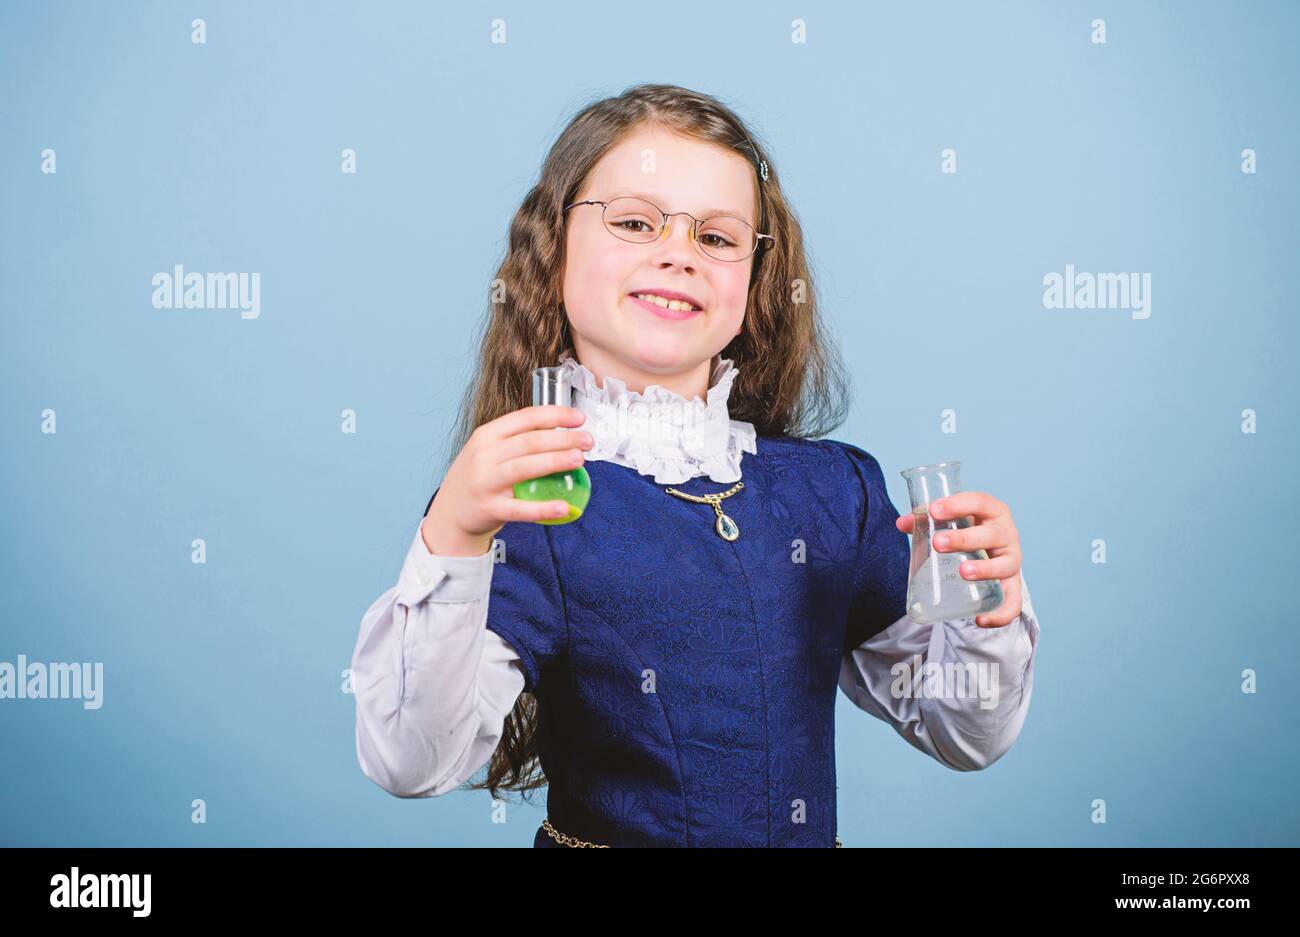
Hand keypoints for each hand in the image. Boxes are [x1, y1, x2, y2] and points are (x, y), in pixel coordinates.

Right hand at [422, 405, 592, 555]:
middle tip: (587, 440)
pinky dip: (543, 508)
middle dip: (563, 438)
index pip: (525, 418)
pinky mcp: (489, 508)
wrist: (450, 513)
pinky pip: (520, 509)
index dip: (555, 415)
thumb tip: (563, 434)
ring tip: (579, 460)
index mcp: (487, 435)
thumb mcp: (488, 452)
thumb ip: (517, 441)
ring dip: (555, 461)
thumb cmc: (479, 478)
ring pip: (525, 468)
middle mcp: (484, 455)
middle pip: (530, 441)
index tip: (579, 417)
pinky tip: (564, 507)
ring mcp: (485, 481)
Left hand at [894, 491, 1022, 627]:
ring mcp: (1011, 560)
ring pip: (1005, 565)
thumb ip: (926, 521)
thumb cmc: (969, 531)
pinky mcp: (1013, 586)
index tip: (934, 510)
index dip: (958, 504)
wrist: (994, 553)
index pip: (980, 502)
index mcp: (992, 512)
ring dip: (985, 569)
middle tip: (938, 543)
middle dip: (964, 539)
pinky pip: (1013, 603)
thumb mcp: (952, 522)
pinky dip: (1001, 614)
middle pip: (991, 534)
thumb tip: (901, 522)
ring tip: (963, 572)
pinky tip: (980, 620)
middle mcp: (1006, 534)